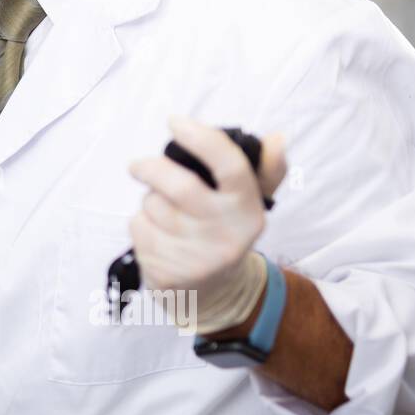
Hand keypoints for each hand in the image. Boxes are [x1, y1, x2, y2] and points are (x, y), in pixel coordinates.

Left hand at [126, 116, 286, 318]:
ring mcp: (196, 256)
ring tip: (164, 211)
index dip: (202, 139)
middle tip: (137, 166)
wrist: (213, 293)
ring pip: (153, 206)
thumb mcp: (250, 204)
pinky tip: (157, 234)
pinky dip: (140, 223)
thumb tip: (277, 137)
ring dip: (149, 200)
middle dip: (151, 169)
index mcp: (247, 210)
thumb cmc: (225, 231)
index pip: (231, 167)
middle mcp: (225, 234)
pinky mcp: (168, 272)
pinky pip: (138, 228)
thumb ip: (265, 169)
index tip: (175, 121)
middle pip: (179, 187)